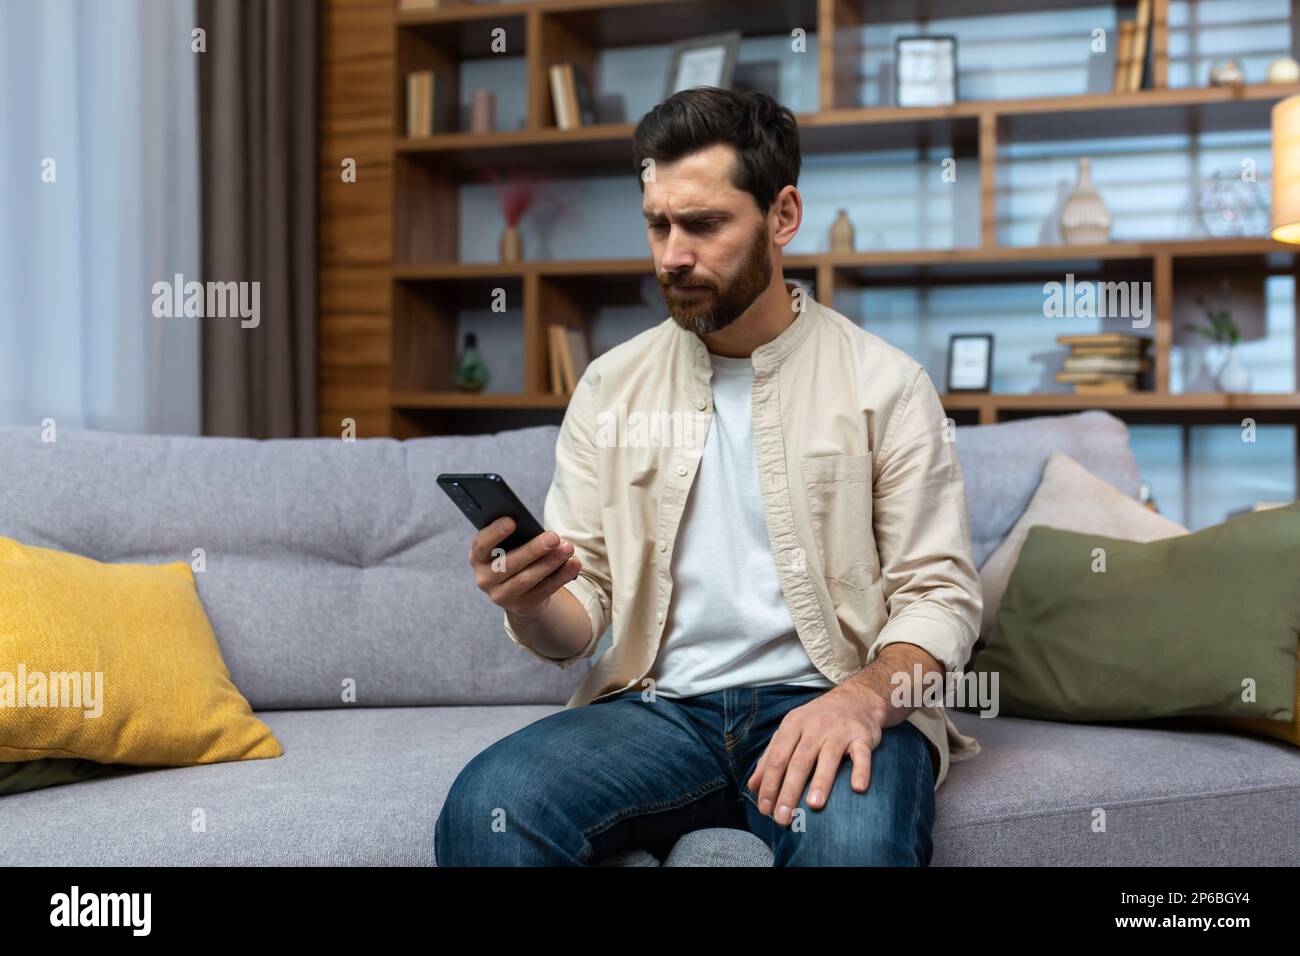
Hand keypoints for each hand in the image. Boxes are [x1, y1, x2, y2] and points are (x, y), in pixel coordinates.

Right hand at [468, 517, 580, 618]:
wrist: (519, 592)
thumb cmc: (515, 555)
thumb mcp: (509, 546)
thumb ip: (517, 538)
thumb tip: (540, 532)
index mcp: (478, 558)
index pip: (481, 545)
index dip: (494, 533)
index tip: (512, 521)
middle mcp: (485, 579)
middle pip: (508, 564)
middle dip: (533, 549)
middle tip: (553, 537)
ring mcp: (502, 596)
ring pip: (527, 579)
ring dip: (550, 562)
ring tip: (567, 548)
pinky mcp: (522, 606)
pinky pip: (544, 590)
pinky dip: (561, 576)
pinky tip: (574, 564)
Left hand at [745, 683, 888, 826]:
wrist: (855, 699)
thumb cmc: (817, 721)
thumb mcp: (790, 731)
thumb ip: (770, 757)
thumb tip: (752, 786)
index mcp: (793, 725)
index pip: (777, 758)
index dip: (769, 784)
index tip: (764, 809)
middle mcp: (815, 727)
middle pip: (799, 761)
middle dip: (789, 791)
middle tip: (783, 817)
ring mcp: (839, 731)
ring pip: (829, 757)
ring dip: (821, 782)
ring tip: (813, 805)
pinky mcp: (862, 737)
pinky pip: (862, 755)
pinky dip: (861, 771)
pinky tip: (857, 788)